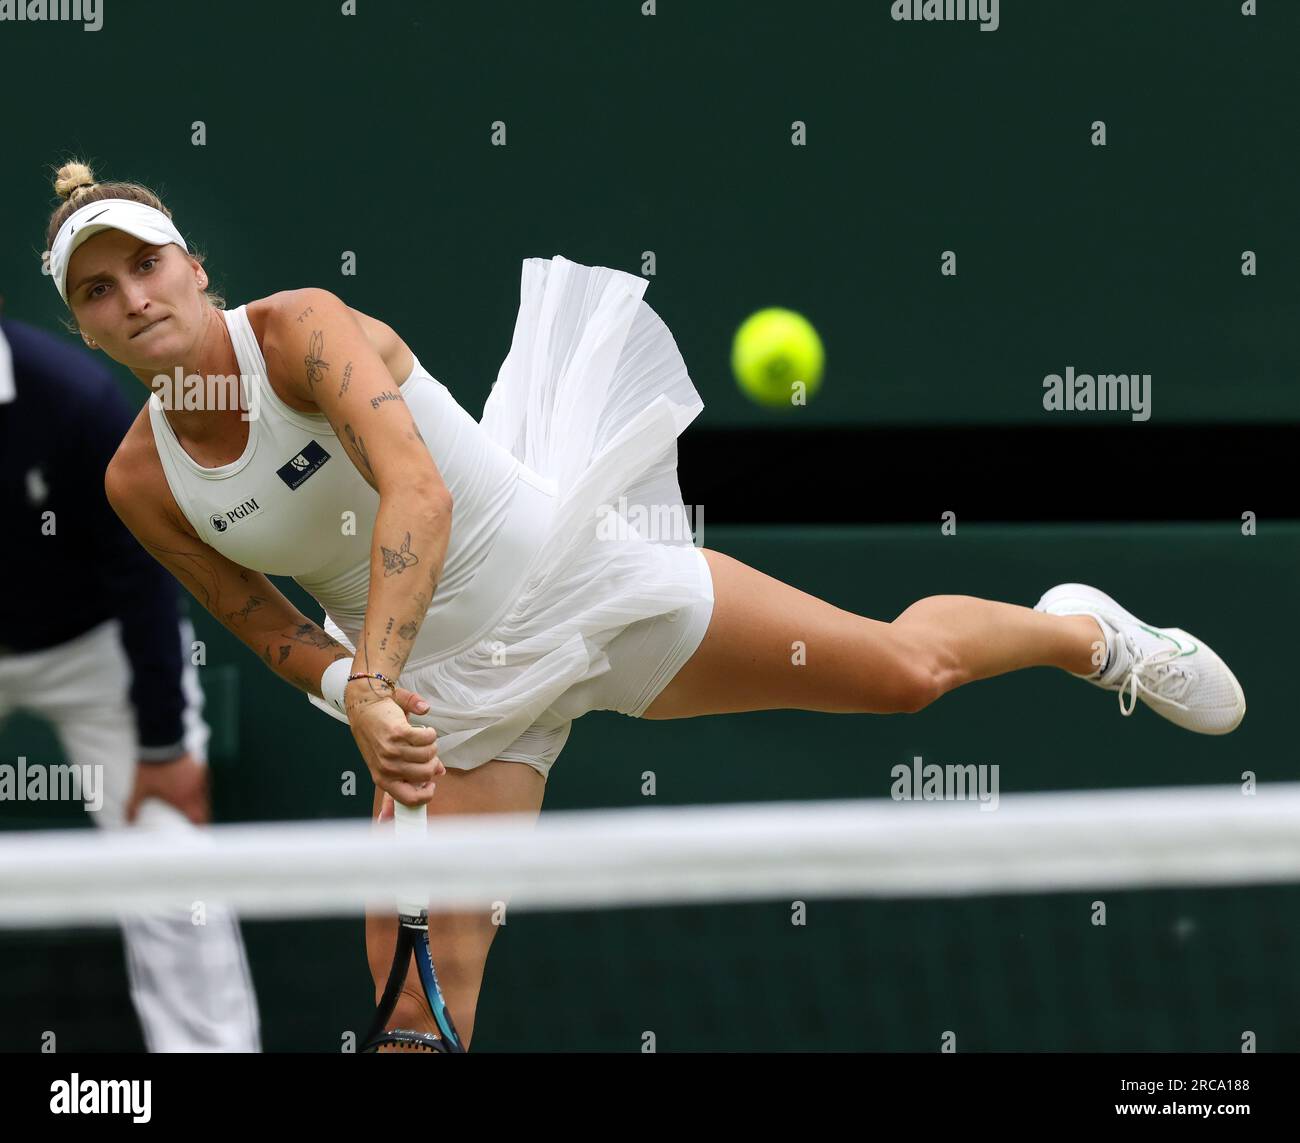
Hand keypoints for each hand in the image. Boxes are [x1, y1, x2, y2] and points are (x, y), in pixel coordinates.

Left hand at [126, 752, 209, 824]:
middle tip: (194, 820)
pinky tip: (191, 786)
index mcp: (183, 799)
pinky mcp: (199, 766)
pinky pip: (203, 781)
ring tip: (193, 805)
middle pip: (204, 807)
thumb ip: (133, 806)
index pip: (198, 818)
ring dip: (200, 801)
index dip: (199, 826)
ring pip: (204, 794)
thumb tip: (127, 821)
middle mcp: (195, 790)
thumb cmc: (151, 768)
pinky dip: (199, 787)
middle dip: (200, 815)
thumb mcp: (139, 788)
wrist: (161, 742)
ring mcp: (199, 777)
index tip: (197, 831)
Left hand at [347, 682, 444, 807]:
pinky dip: (430, 733)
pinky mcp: (398, 734)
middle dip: (432, 762)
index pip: (409, 799)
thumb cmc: (376, 732)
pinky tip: (424, 731)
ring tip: (423, 739)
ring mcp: (392, 751)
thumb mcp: (391, 758)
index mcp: (383, 779)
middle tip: (427, 752)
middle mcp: (387, 768)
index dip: (426, 794)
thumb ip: (415, 767)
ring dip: (431, 745)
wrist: (364, 708)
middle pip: (426, 774)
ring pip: (428, 754)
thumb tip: (439, 771)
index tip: (431, 785)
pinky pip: (427, 738)